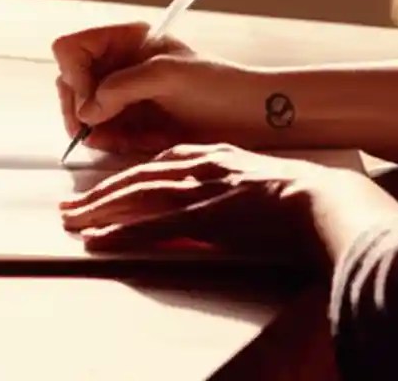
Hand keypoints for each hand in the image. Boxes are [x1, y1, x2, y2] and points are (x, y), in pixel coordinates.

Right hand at [51, 22, 238, 153]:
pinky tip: (129, 144)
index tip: (90, 102)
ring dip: (94, 129)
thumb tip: (86, 110)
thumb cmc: (217, 85)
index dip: (74, 75)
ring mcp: (125, 94)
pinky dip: (109, 141)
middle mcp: (120, 64)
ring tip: (117, 139)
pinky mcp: (134, 121)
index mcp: (126, 40)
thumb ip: (122, 87)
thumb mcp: (167, 76)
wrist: (251, 116)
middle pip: (70, 82)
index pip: (73, 49)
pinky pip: (103, 133)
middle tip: (91, 131)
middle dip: (78, 108)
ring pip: (83, 113)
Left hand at [59, 143, 337, 264]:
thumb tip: (214, 204)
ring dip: (99, 210)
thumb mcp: (256, 178)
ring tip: (72, 222)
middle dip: (100, 193)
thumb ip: (229, 185)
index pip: (156, 163)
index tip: (103, 188)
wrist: (327, 201)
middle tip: (69, 207)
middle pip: (137, 177)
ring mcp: (203, 191)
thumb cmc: (303, 196)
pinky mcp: (207, 218)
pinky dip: (121, 233)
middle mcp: (201, 167)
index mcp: (213, 155)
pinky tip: (99, 241)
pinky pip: (154, 227)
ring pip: (137, 197)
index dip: (125, 176)